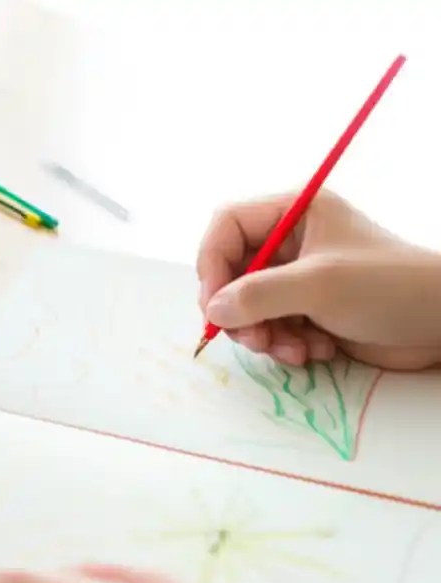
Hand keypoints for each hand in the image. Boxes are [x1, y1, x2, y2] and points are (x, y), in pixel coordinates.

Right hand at [198, 191, 440, 368]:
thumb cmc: (390, 287)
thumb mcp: (319, 286)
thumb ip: (258, 295)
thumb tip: (213, 310)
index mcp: (295, 212)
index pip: (228, 226)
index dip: (212, 263)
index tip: (213, 303)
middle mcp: (292, 241)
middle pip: (232, 272)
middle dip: (240, 310)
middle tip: (255, 339)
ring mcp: (300, 277)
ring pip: (249, 306)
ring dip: (265, 334)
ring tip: (295, 349)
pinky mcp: (309, 309)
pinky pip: (272, 326)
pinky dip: (286, 343)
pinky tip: (316, 350)